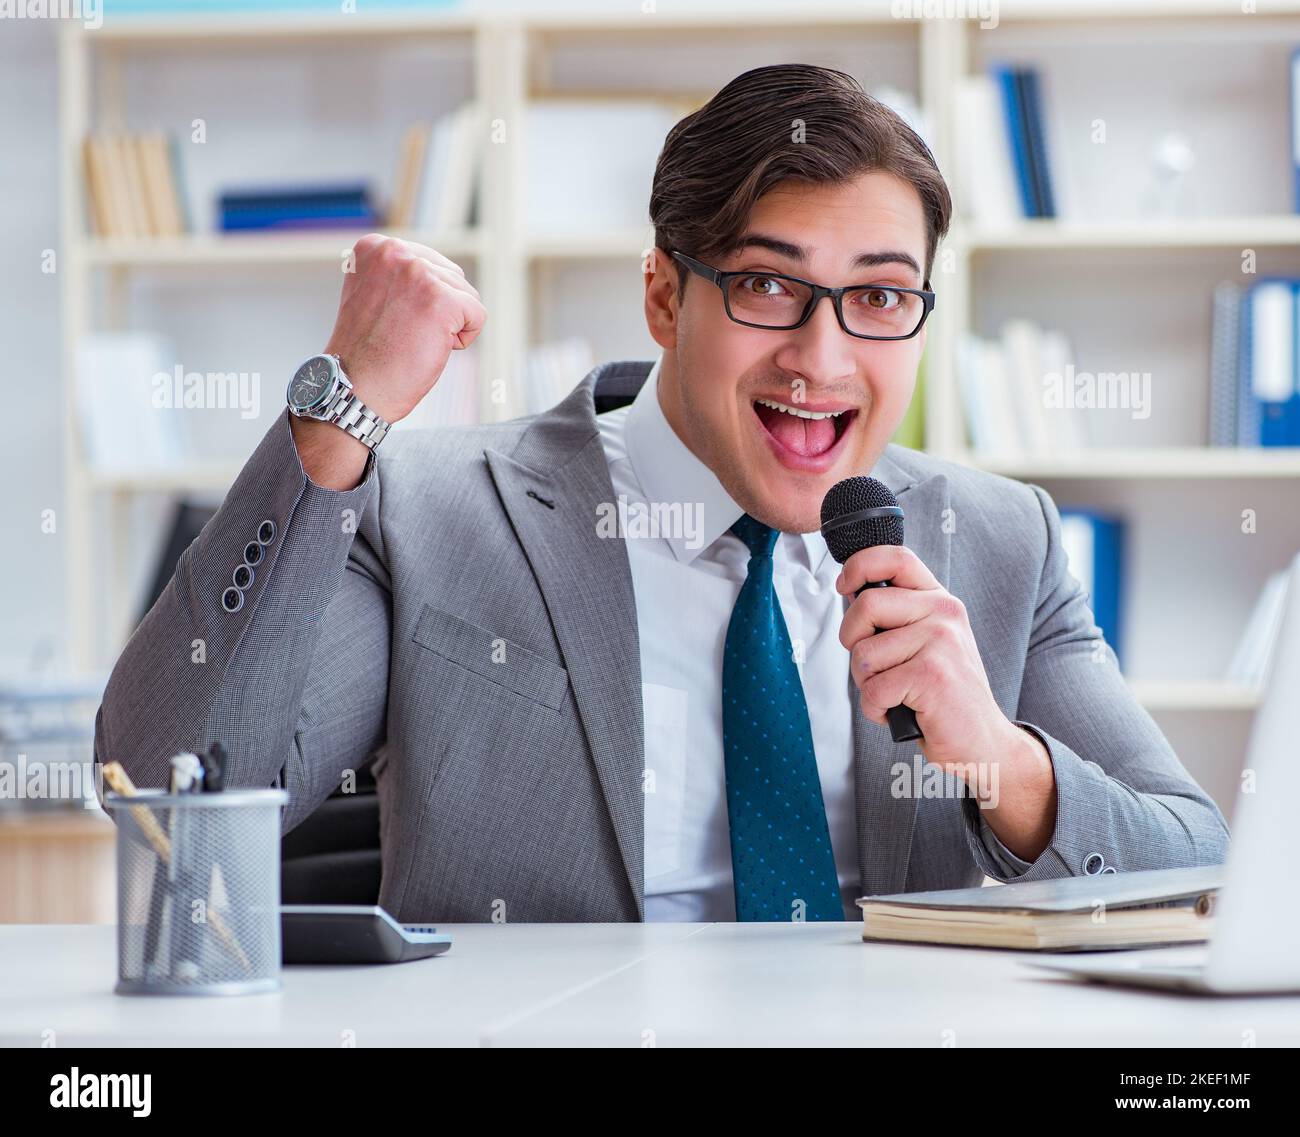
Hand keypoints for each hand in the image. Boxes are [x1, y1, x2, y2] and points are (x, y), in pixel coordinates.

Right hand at [323, 233, 486, 424]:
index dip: (422, 300)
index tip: (392, 319)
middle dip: (439, 311)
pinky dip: (463, 339)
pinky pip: (478, 315)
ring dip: (449, 325)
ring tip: (413, 340)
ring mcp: (419, 274)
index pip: (431, 264)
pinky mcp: (442, 300)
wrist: (355, 386)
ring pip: (467, 296)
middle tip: (403, 333)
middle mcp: (396, 251)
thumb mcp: (376, 293)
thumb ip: (402, 275)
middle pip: (452, 277)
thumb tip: (443, 272)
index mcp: (376, 246)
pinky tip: (432, 347)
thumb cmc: (367, 351)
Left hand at [834, 545, 1056, 861]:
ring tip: (897, 694)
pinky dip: (876, 710)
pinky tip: (902, 712)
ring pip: (863, 653)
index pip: (895, 557)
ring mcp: (940, 642)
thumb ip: (897, 616)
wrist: (983, 742)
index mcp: (939, 601)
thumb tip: (850, 592)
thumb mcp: (927, 643)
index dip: (859, 566)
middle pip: (865, 605)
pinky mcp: (932, 675)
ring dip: (868, 684)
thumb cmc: (943, 696)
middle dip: (853, 643)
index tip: (844, 586)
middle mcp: (944, 613)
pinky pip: (873, 689)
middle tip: (876, 669)